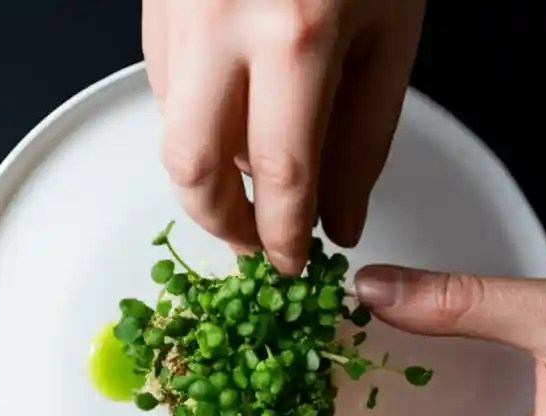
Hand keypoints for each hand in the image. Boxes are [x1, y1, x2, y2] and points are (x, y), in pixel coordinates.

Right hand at [141, 0, 424, 273]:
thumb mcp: (389, 34)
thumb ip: (364, 136)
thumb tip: (338, 220)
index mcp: (295, 34)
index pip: (279, 171)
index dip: (283, 233)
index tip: (291, 261)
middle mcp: (220, 26)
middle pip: (194, 167)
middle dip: (221, 222)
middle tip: (251, 241)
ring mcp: (178, 15)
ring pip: (172, 128)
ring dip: (210, 166)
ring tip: (251, 165)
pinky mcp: (156, 7)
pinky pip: (163, 87)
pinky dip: (195, 116)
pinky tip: (231, 104)